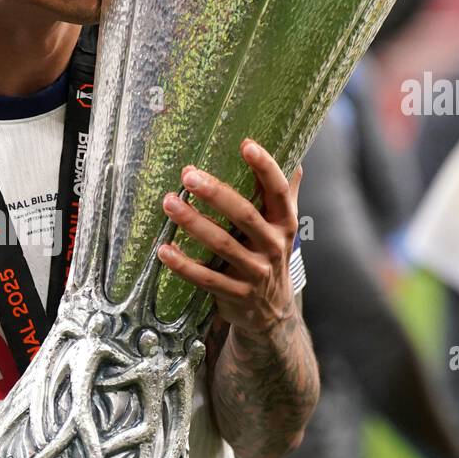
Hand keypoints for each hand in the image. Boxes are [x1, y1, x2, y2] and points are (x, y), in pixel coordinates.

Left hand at [158, 138, 302, 331]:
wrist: (272, 313)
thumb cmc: (270, 256)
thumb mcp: (282, 227)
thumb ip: (285, 194)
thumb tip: (294, 157)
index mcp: (284, 223)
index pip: (277, 191)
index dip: (265, 167)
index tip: (246, 144)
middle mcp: (273, 246)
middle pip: (245, 215)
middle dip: (216, 194)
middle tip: (188, 175)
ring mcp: (255, 272)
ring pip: (222, 244)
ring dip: (193, 223)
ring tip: (169, 203)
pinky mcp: (235, 294)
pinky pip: (206, 278)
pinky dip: (183, 265)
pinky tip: (164, 250)